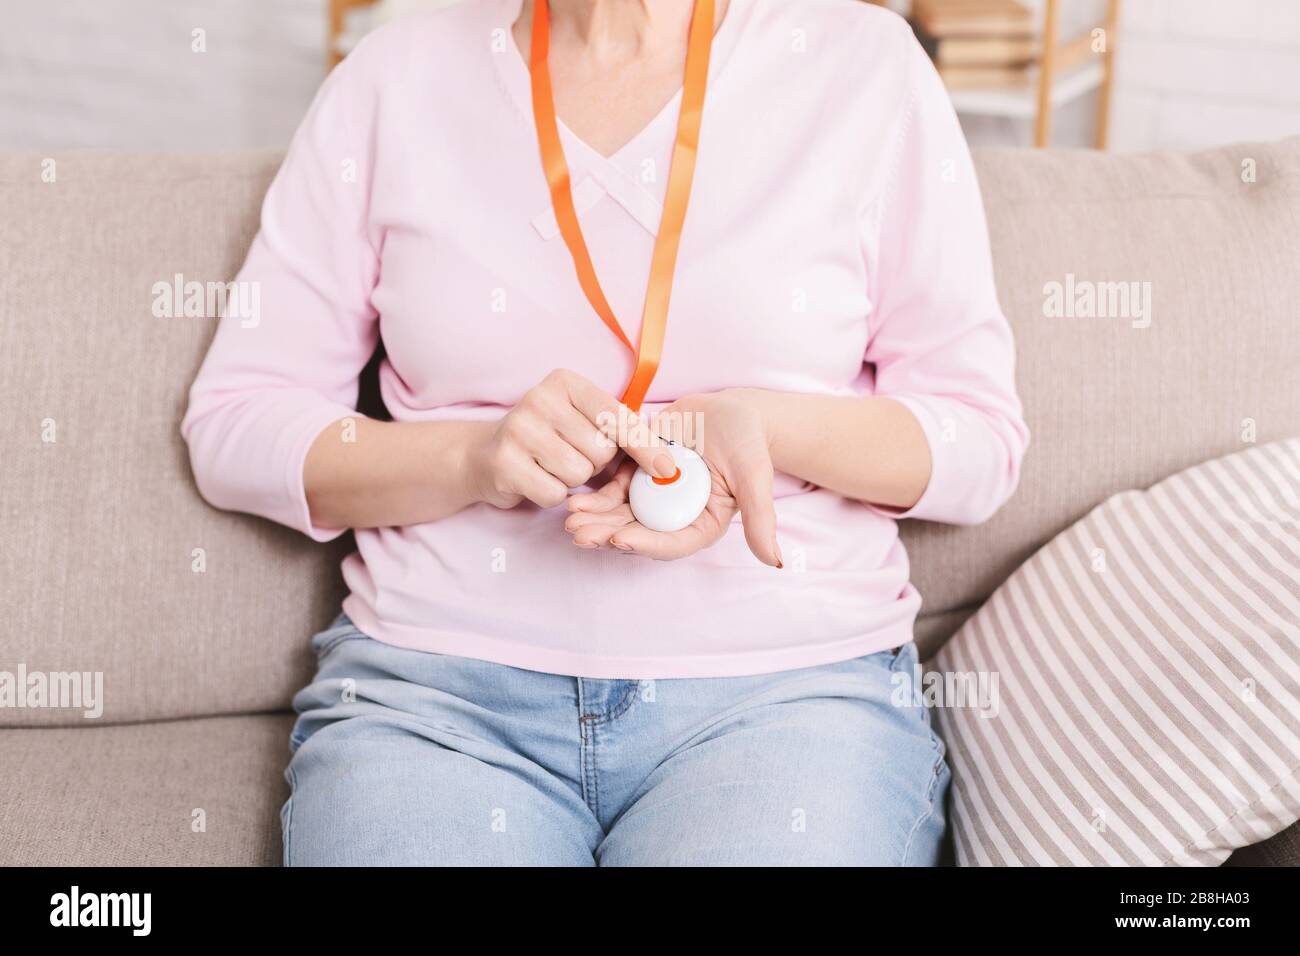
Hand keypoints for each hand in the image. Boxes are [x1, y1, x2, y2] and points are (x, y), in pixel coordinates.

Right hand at [465, 369, 676, 509]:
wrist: (485, 454)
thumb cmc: (550, 437)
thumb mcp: (582, 418)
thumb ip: (619, 429)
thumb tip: (666, 462)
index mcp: (566, 382)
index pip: (616, 417)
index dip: (644, 445)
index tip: (666, 468)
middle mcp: (540, 399)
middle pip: (601, 451)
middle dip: (597, 463)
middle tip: (574, 454)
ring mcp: (518, 430)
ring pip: (579, 475)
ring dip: (574, 481)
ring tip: (553, 465)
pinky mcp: (504, 463)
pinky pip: (555, 494)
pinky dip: (553, 495)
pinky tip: (537, 479)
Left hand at [564, 389, 781, 566]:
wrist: (732, 411)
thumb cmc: (748, 444)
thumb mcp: (756, 479)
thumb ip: (761, 519)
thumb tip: (774, 561)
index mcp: (701, 524)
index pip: (670, 543)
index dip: (643, 544)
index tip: (619, 539)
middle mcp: (674, 516)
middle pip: (636, 533)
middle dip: (606, 535)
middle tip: (579, 534)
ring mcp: (654, 496)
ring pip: (618, 515)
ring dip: (594, 519)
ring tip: (570, 518)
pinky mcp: (638, 474)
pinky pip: (613, 489)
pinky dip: (594, 496)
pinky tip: (575, 498)